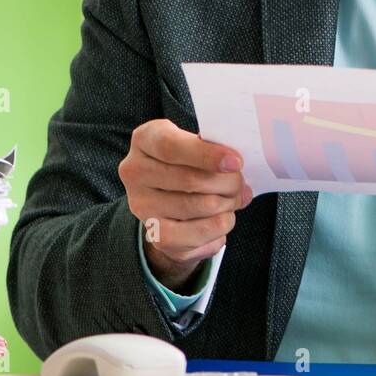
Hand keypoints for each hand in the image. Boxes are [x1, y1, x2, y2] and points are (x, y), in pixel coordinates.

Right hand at [119, 119, 251, 291]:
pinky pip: (200, 233)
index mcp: (145, 140)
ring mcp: (142, 206)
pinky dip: (221, 225)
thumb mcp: (197, 144)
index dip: (207, 155)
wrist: (170, 198)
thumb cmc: (190, 162)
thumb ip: (214, 149)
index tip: (236, 162)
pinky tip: (224, 217)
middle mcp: (134, 172)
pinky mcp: (157, 235)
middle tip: (240, 183)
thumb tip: (234, 168)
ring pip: (200, 206)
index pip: (171, 147)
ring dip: (228, 204)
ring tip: (233, 199)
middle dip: (228, 182)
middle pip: (190, 179)